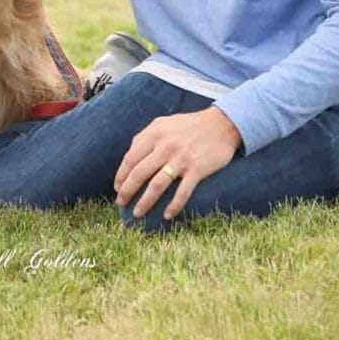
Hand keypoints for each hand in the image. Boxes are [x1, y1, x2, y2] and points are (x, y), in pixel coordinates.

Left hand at [114, 108, 241, 221]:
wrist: (221, 125)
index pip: (131, 158)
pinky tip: (167, 216)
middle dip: (127, 191)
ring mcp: (181, 159)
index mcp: (155, 134)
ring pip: (157, 185)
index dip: (121, 175)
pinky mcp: (197, 169)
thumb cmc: (189, 125)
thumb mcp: (164, 123)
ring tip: (137, 214)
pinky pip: (182, 192)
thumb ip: (146, 136)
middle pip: (139, 173)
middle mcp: (165, 146)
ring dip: (145, 202)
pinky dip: (174, 206)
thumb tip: (130, 152)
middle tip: (121, 204)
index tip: (117, 188)